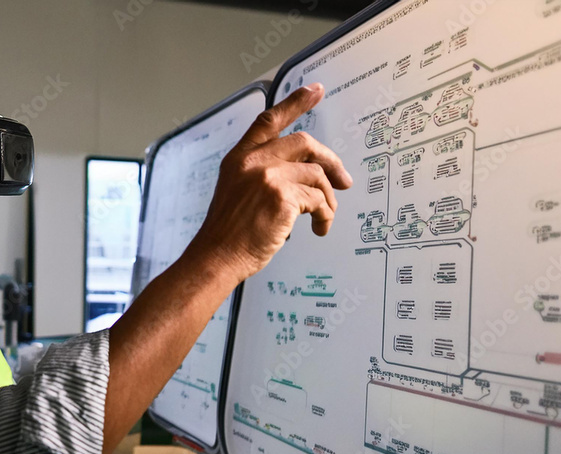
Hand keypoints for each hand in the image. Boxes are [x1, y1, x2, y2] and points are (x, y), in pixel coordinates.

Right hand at [189, 83, 352, 280]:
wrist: (217, 256)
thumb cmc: (228, 233)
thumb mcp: (236, 191)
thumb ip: (261, 174)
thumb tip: (304, 175)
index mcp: (239, 158)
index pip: (269, 121)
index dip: (294, 102)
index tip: (314, 90)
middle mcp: (253, 161)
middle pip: (305, 143)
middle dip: (331, 161)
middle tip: (343, 180)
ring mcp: (267, 176)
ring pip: (316, 175)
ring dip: (327, 199)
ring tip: (323, 217)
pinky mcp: (282, 196)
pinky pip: (318, 200)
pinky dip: (324, 216)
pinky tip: (319, 228)